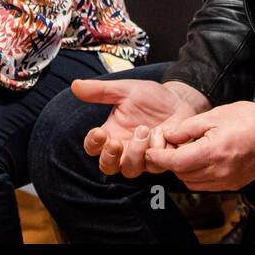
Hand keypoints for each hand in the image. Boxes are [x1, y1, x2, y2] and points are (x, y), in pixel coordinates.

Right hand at [73, 78, 202, 177]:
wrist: (179, 99)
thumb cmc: (151, 97)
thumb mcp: (126, 90)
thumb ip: (101, 91)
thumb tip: (75, 85)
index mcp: (111, 134)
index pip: (93, 148)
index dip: (93, 144)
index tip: (98, 132)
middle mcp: (124, 150)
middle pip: (108, 167)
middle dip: (109, 157)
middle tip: (115, 143)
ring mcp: (143, 157)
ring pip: (131, 169)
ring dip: (135, 153)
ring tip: (143, 130)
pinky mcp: (162, 159)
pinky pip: (156, 164)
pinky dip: (158, 150)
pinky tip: (163, 133)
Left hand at [145, 100, 254, 191]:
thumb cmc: (247, 118)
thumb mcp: (214, 115)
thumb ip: (187, 128)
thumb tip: (167, 136)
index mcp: (213, 151)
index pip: (177, 162)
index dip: (160, 157)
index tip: (151, 151)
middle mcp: (220, 171)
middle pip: (182, 174)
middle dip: (171, 162)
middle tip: (170, 147)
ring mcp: (227, 180)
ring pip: (192, 183)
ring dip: (184, 171)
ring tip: (187, 153)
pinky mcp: (233, 185)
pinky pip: (206, 185)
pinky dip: (198, 176)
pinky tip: (200, 160)